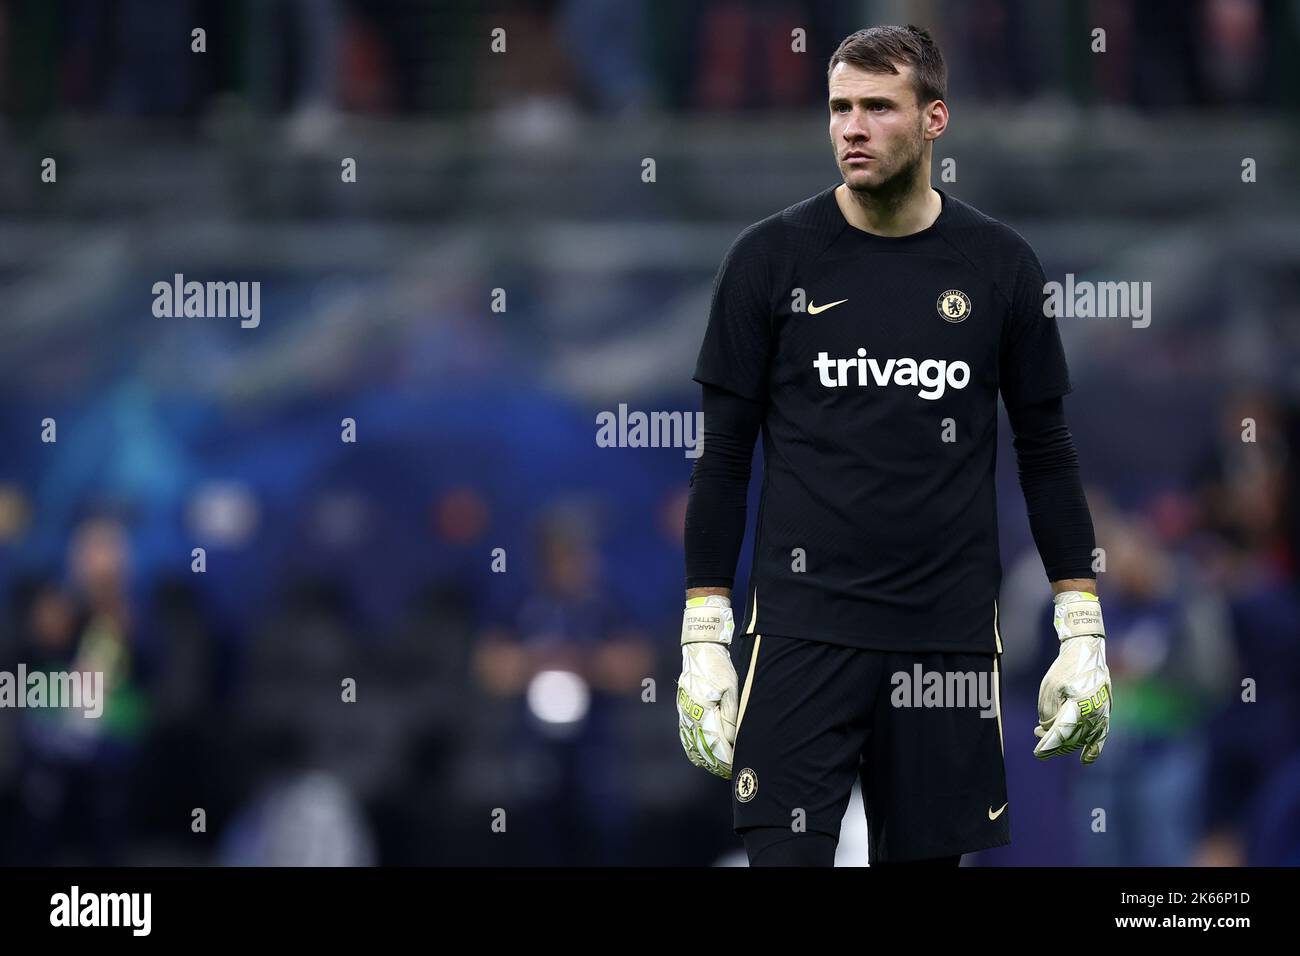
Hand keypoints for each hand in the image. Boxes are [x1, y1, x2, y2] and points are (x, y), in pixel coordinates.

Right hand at [676, 596, 737, 778]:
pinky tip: (701, 756)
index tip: (736, 768)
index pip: (715, 743)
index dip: (726, 758)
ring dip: (705, 758)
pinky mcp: (682, 710)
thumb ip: (730, 716)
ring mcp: (683, 712)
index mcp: (701, 709)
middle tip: (731, 773)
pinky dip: (694, 748)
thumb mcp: (731, 689)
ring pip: (692, 743)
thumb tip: (731, 740)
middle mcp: (688, 714)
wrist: (700, 650)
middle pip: (701, 747)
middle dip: (717, 762)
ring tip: (719, 769)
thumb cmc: (718, 668)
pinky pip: (686, 735)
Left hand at [1034, 591, 1110, 762]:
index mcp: (1080, 705)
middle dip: (1054, 743)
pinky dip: (1093, 748)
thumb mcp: (1049, 687)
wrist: (1087, 651)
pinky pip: (1100, 735)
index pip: (1062, 733)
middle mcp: (1095, 713)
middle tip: (1038, 738)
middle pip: (1072, 738)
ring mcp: (1103, 714)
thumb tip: (1049, 730)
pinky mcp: (1105, 712)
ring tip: (1049, 741)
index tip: (1038, 752)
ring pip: (1084, 739)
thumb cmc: (1066, 667)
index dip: (1049, 744)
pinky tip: (1086, 759)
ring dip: (1067, 744)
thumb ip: (1048, 711)